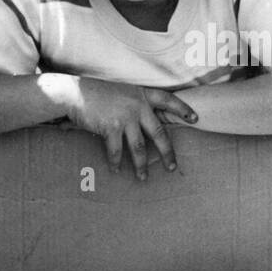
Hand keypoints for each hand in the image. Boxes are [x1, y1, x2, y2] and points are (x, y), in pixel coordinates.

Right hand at [59, 77, 196, 179]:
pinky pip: (117, 150)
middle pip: (159, 133)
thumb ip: (134, 104)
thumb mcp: (121, 92)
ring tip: (143, 178)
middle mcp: (137, 106)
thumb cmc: (96, 93)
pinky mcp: (111, 127)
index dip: (183, 109)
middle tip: (172, 167)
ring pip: (139, 147)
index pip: (168, 100)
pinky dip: (116, 162)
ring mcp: (125, 117)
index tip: (196, 119)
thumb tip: (144, 124)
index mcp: (141, 95)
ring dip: (141, 165)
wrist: (75, 92)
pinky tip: (116, 170)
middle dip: (167, 152)